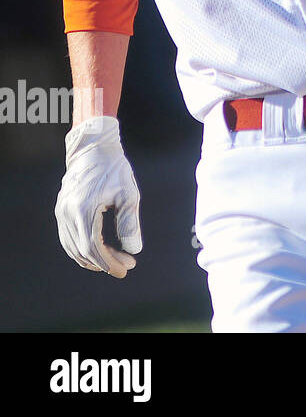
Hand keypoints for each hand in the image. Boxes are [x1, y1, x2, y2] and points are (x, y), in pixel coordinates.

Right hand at [55, 115, 142, 278]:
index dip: (110, 263)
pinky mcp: (61, 210)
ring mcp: (61, 213)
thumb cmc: (114, 169)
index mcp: (83, 211)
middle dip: (105, 262)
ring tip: (114, 261)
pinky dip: (81, 249)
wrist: (93, 148)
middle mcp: (67, 215)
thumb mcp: (129, 194)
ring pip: (72, 247)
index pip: (94, 248)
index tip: (127, 268)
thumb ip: (130, 222)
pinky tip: (98, 250)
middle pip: (83, 251)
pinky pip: (68, 238)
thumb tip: (134, 249)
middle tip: (126, 264)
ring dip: (92, 258)